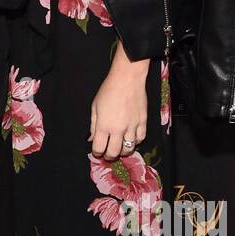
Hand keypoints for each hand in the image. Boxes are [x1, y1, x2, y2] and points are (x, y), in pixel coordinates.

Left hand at [89, 42, 149, 160]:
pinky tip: (131, 139)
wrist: (127, 79)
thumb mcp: (95, 106)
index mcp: (104, 126)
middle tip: (107, 154)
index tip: (97, 151)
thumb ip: (93, 125)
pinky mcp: (143, 122)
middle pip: (114, 153)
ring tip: (120, 148)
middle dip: (109, 156)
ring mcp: (132, 127)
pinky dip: (135, 142)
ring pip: (128, 149)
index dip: (96, 153)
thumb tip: (91, 139)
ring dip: (123, 151)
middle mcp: (118, 129)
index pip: (99, 148)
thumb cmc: (108, 90)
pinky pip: (140, 139)